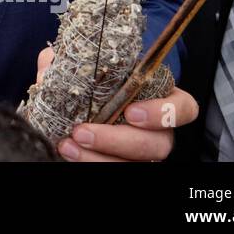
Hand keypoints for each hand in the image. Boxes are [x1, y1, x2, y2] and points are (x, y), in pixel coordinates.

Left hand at [35, 47, 200, 161]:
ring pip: (136, 163)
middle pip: (158, 143)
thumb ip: (68, 64)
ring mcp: (144, 153)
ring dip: (99, 158)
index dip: (165, 112)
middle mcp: (158, 131)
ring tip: (68, 145)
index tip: (131, 112)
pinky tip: (68, 153)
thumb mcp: (81, 69)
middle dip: (118, 140)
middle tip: (82, 131)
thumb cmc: (89, 87)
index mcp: (158, 98)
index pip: (184, 108)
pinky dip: (90, 163)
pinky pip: (115, 169)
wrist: (74, 113)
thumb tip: (49, 65)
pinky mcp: (125, 163)